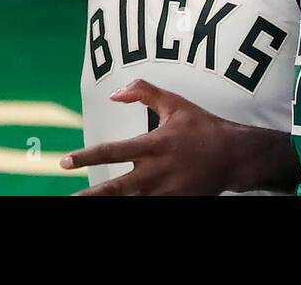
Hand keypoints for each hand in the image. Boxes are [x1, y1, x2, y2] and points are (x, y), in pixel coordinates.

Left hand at [60, 79, 253, 194]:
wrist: (235, 156)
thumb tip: (115, 93)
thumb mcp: (175, 103)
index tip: (64, 162)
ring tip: (85, 205)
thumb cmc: (204, 127)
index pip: (111, 152)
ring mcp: (165, 192)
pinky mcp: (175, 202)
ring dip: (108, 205)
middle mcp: (156, 172)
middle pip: (115, 188)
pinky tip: (117, 209)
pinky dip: (133, 208)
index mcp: (153, 145)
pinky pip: (148, 208)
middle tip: (69, 198)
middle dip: (91, 195)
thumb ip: (144, 92)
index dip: (85, 157)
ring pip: (130, 203)